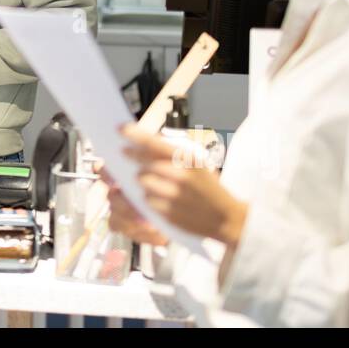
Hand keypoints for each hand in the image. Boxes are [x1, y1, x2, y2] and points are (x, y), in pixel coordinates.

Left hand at [118, 126, 247, 245]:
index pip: (155, 143)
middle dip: (132, 157)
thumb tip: (143, 144)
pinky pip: (146, 200)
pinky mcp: (169, 213)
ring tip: (150, 179)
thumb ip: (173, 155)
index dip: (135, 135)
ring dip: (142, 180)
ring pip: (142, 182)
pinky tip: (159, 197)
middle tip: (124, 152)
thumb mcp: (197, 165)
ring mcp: (174, 196)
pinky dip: (148, 198)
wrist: (227, 218)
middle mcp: (180, 176)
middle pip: (143, 163)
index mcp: (188, 160)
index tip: (120, 129)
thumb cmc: (209, 188)